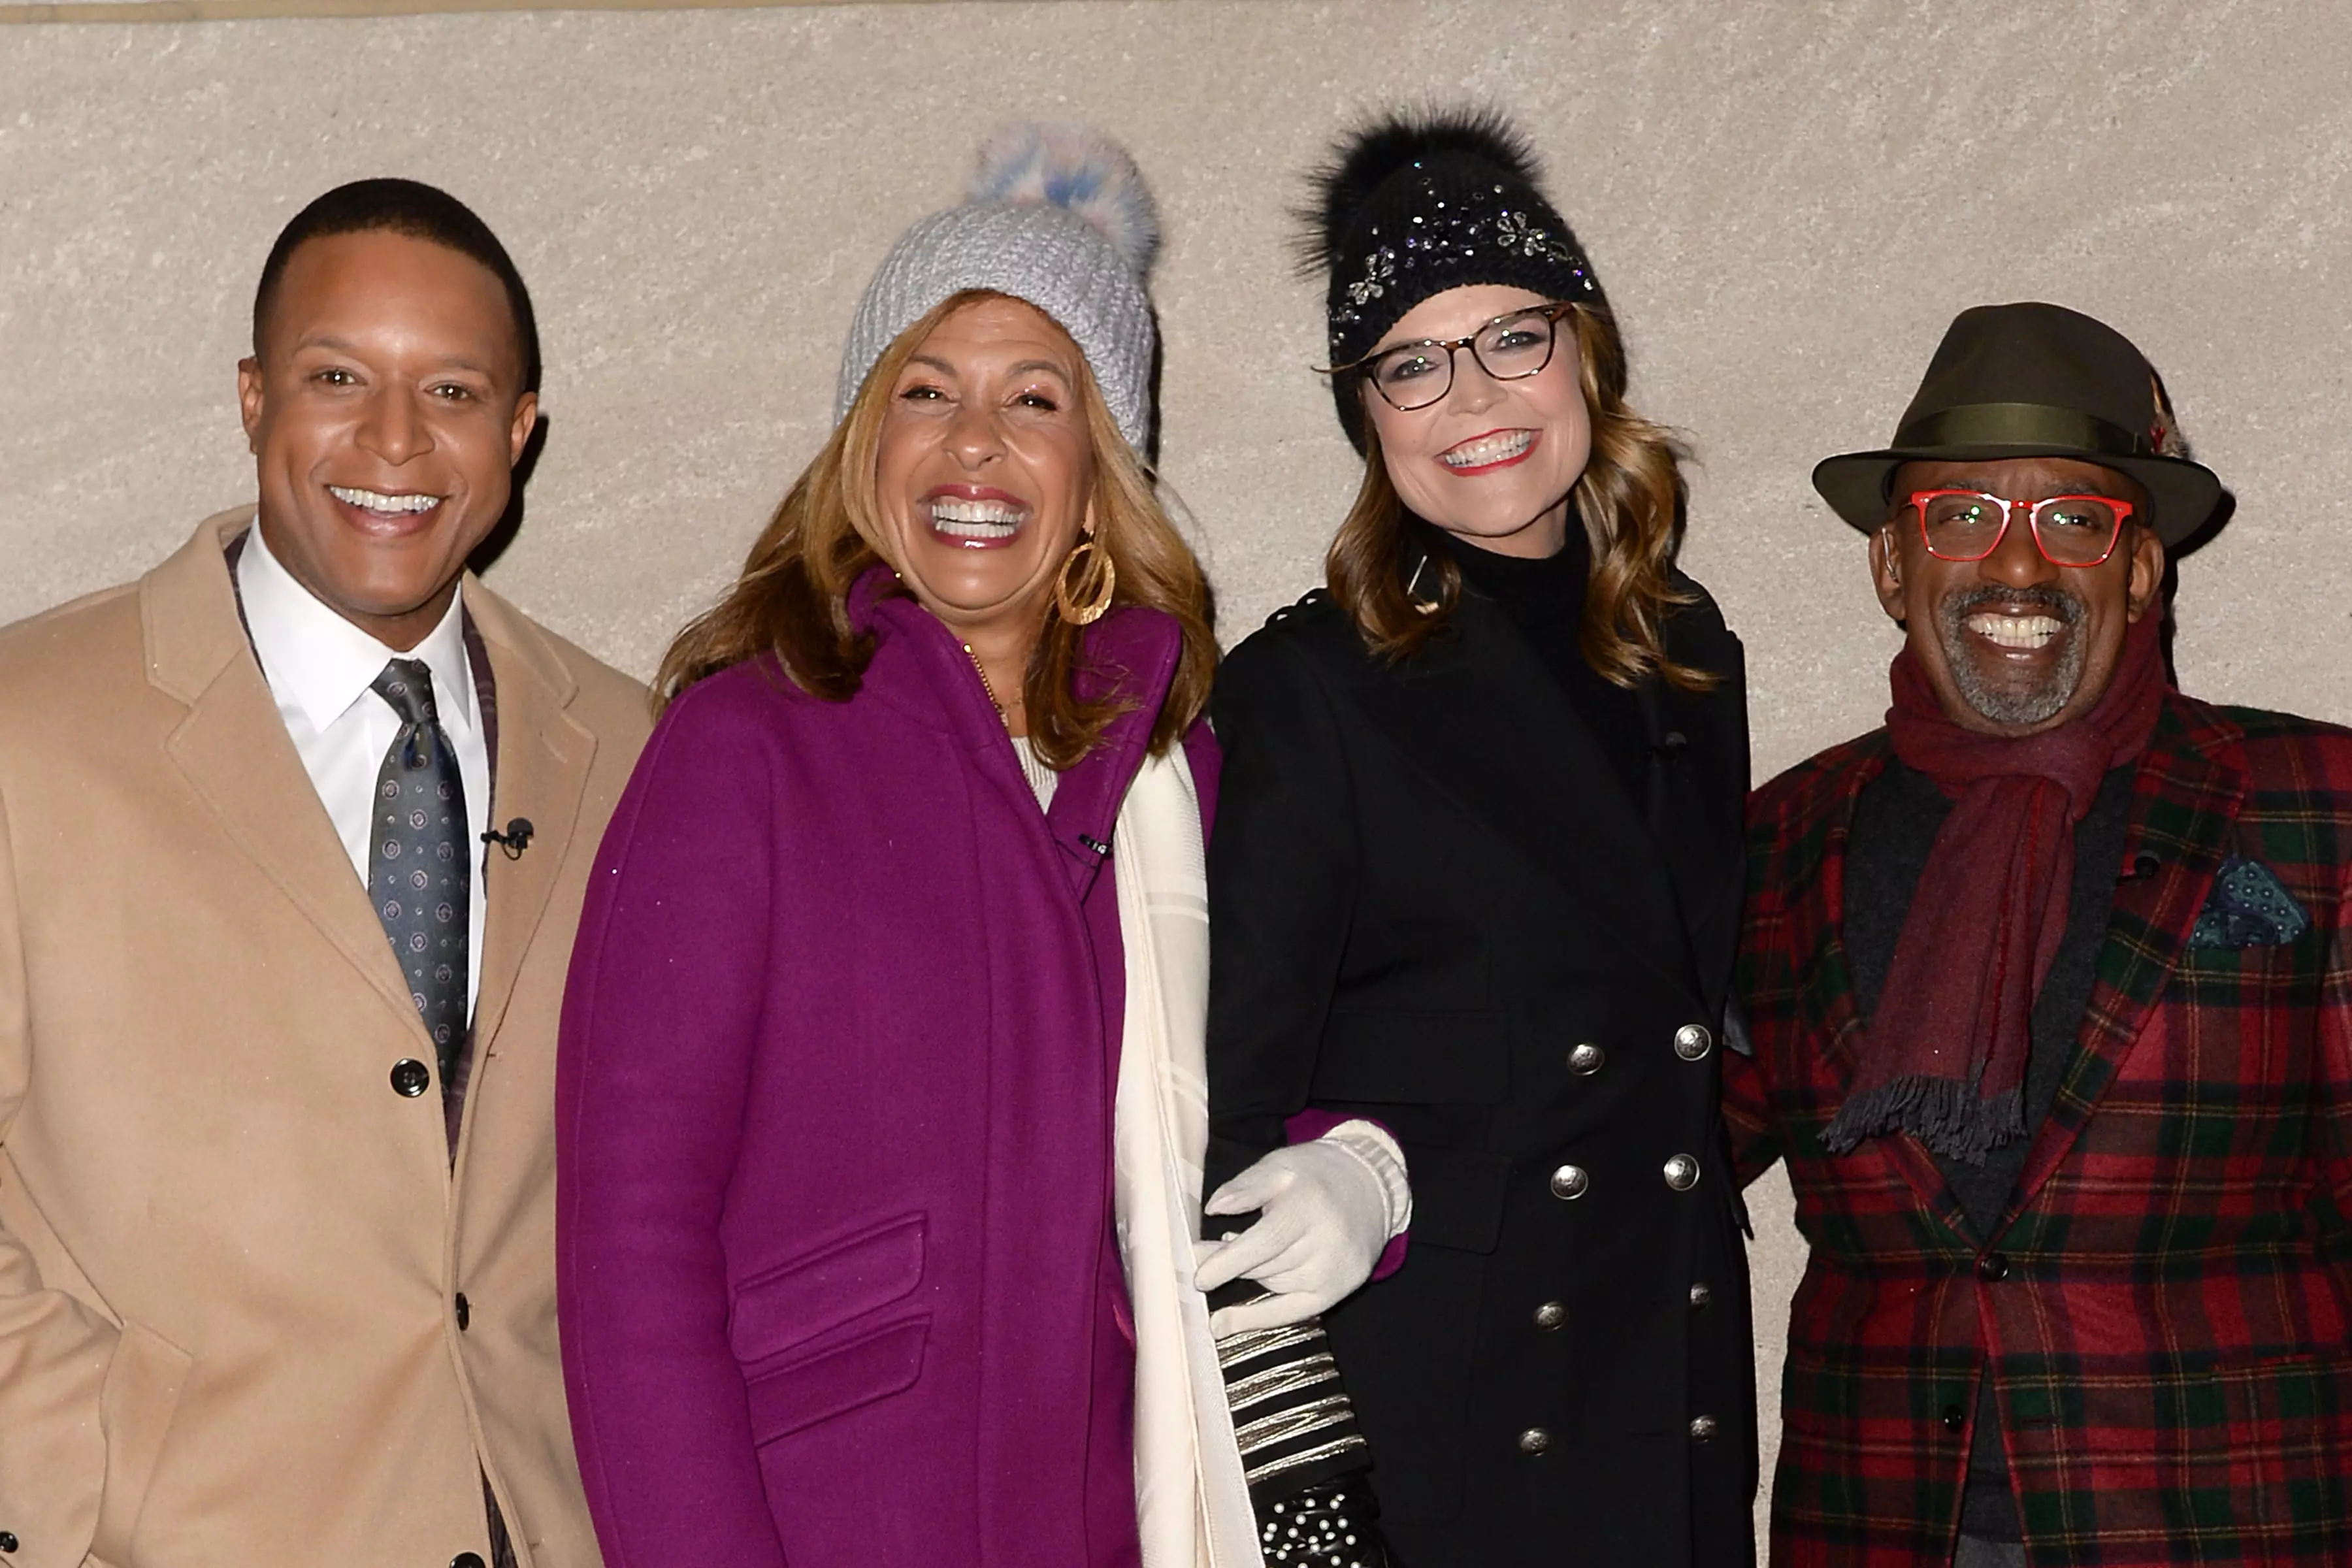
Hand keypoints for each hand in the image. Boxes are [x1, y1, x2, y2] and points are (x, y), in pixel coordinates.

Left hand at [1194, 1121, 1408, 1334]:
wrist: (1370, 1187)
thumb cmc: (1316, 1174)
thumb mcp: (1279, 1165)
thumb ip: (1246, 1187)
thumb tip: (1214, 1209)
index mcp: (1309, 1206)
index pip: (1265, 1243)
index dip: (1229, 1262)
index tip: (1199, 1275)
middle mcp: (1327, 1243)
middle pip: (1264, 1266)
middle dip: (1228, 1265)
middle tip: (1198, 1256)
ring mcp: (1335, 1271)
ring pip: (1272, 1285)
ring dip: (1248, 1275)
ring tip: (1239, 1255)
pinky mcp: (1339, 1290)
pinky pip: (1291, 1312)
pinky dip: (1257, 1319)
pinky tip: (1224, 1323)